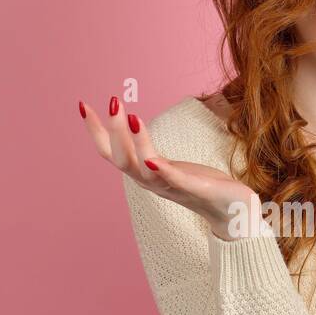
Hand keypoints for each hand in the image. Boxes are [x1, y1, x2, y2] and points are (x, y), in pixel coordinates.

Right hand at [78, 95, 264, 239]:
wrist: (232, 212)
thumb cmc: (200, 185)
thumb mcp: (169, 166)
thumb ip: (150, 153)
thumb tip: (133, 127)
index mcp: (145, 173)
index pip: (112, 152)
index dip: (96, 131)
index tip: (83, 105)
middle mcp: (151, 182)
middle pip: (122, 159)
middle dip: (113, 131)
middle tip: (111, 102)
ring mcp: (171, 188)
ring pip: (144, 167)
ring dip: (136, 143)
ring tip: (131, 116)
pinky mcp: (195, 190)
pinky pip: (174, 181)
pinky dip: (162, 171)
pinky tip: (152, 159)